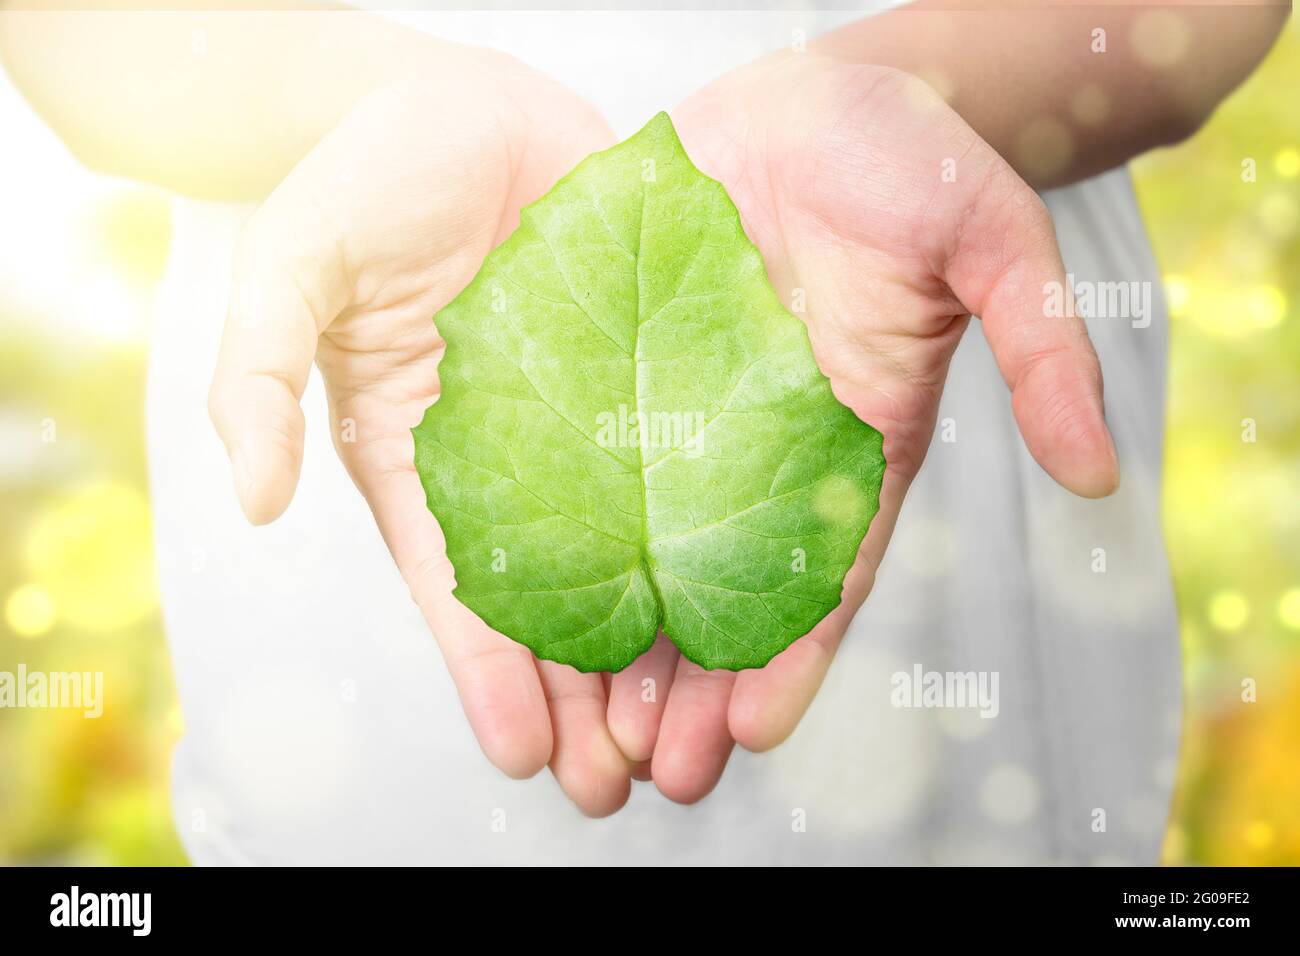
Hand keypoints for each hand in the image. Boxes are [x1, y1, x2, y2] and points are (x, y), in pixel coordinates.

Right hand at [207, 54, 643, 815]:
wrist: (454, 103)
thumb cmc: (361, 184)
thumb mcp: (292, 271)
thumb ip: (260, 379)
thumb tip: (258, 499)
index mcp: (425, 457)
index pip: (458, 589)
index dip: (487, 673)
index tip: (527, 754)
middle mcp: (516, 456)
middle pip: (556, 596)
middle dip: (583, 692)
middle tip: (623, 781)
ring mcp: (592, 416)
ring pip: (634, 548)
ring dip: (660, 640)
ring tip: (693, 728)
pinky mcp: (651, 365)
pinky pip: (689, 452)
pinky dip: (715, 524)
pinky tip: (748, 587)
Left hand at [599, 54, 1118, 801]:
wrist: (812, 98)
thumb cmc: (908, 161)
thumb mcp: (993, 240)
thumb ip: (1043, 348)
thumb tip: (1099, 470)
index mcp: (851, 441)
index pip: (822, 573)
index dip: (792, 655)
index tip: (752, 729)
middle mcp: (763, 446)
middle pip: (725, 588)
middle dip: (695, 680)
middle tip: (655, 765)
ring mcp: (686, 412)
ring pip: (647, 547)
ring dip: (622, 639)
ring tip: (591, 729)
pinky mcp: (622, 368)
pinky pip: (586, 464)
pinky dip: (564, 536)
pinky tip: (530, 602)